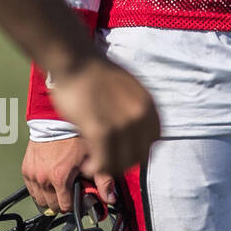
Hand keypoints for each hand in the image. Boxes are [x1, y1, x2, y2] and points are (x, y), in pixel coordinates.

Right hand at [22, 137, 116, 213]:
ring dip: (51, 197)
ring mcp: (32, 174)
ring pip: (40, 200)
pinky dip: (40, 189)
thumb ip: (103, 180)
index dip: (75, 205)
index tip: (80, 199)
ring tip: (62, 187)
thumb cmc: (74, 135)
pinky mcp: (26, 169)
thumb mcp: (93, 157)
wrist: (55, 121)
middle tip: (72, 192)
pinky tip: (51, 181)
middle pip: (52, 205)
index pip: (65, 206)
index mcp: (60, 178)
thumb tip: (110, 197)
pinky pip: (31, 189)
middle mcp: (43, 178)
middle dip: (64, 202)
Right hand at [47, 55, 158, 176]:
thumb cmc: (97, 75)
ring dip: (108, 168)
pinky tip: (87, 166)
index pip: (153, 140)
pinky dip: (96, 168)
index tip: (123, 152)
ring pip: (122, 163)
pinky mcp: (101, 131)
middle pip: (140, 155)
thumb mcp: (130, 91)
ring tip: (94, 165)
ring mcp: (123, 125)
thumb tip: (135, 133)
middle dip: (123, 162)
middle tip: (107, 161)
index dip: (138, 150)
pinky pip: (104, 162)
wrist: (77, 62)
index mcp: (149, 106)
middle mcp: (141, 116)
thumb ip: (135, 111)